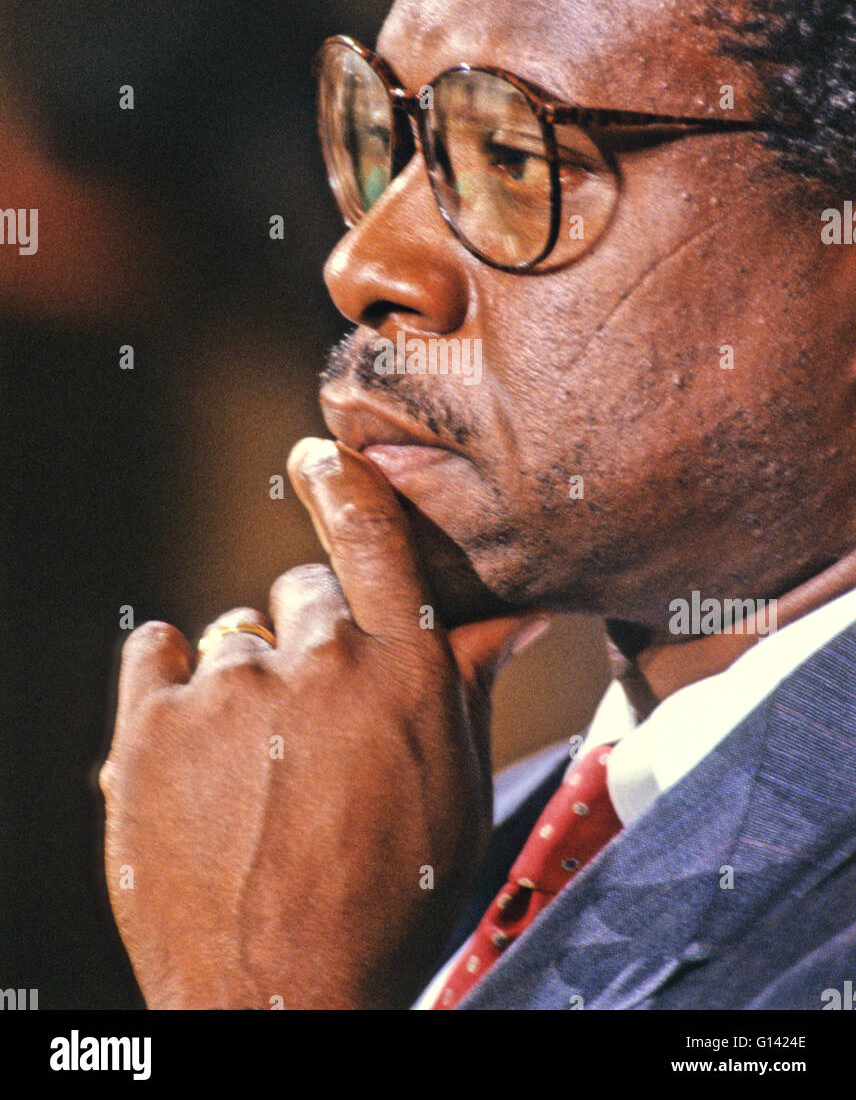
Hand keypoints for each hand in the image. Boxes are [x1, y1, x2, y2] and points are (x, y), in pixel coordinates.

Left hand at [100, 439, 546, 1009]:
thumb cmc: (387, 903)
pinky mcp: (148, 725)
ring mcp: (228, 692)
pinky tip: (191, 740)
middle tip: (307, 724)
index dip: (343, 482)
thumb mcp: (453, 791)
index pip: (373, 534)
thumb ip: (470, 681)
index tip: (319, 459)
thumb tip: (516, 610)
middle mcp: (318, 665)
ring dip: (242, 683)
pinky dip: (170, 681)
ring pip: (231, 636)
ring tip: (251, 765)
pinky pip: (155, 647)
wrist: (277, 1002)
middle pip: (300, 596)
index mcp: (403, 674)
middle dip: (307, 643)